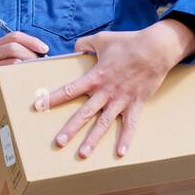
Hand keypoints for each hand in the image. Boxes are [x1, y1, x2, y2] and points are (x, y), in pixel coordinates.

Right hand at [0, 30, 49, 129]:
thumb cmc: (6, 76)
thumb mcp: (10, 60)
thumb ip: (23, 53)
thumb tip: (45, 53)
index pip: (15, 36)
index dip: (32, 40)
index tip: (45, 48)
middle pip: (14, 45)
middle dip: (31, 53)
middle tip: (41, 62)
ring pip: (13, 58)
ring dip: (28, 63)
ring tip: (36, 70)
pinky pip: (10, 71)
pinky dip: (22, 73)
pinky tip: (28, 77)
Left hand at [34, 19, 194, 157]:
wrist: (156, 49)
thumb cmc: (128, 43)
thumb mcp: (102, 39)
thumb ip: (84, 44)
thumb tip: (74, 48)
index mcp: (95, 77)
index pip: (69, 90)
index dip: (53, 98)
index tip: (38, 106)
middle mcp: (106, 92)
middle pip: (85, 113)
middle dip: (71, 128)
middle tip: (58, 143)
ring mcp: (121, 100)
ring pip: (104, 124)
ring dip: (93, 140)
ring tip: (82, 155)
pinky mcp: (136, 104)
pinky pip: (130, 125)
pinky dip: (126, 139)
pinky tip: (120, 153)